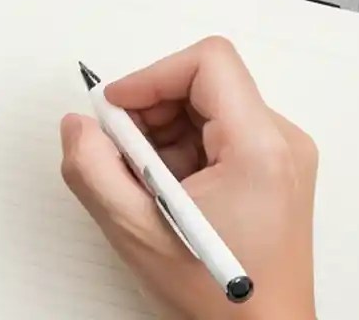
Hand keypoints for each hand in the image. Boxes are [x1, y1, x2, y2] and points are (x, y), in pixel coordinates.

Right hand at [59, 37, 317, 319]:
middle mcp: (280, 143)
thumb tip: (78, 125)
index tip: (115, 107)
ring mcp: (278, 156)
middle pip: (202, 83)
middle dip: (148, 110)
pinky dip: (176, 152)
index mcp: (259, 149)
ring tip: (142, 183)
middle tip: (118, 152)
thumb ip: (92, 168)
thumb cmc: (220, 297)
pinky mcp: (269, 170)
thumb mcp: (135, 231)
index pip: (207, 63)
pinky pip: (213, 133)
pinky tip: (163, 192)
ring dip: (158, 135)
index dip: (150, 76)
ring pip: (203, 108)